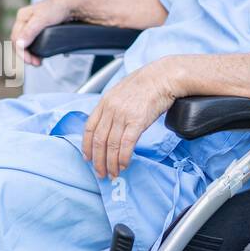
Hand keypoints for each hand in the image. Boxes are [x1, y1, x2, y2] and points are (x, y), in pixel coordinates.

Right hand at [10, 0, 84, 66]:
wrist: (71, 5)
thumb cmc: (57, 8)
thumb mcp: (42, 19)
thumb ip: (30, 31)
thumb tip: (20, 44)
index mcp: (22, 17)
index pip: (15, 38)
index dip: (21, 51)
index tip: (29, 60)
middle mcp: (25, 21)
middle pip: (19, 42)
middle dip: (25, 54)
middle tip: (34, 63)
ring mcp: (31, 26)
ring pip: (25, 44)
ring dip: (29, 54)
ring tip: (37, 61)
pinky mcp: (39, 30)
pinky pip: (32, 43)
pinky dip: (34, 51)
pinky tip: (40, 56)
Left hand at [82, 60, 179, 179]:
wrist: (163, 77)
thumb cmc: (146, 84)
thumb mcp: (121, 92)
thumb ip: (112, 108)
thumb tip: (109, 125)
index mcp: (104, 102)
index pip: (89, 128)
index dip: (86, 146)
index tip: (87, 158)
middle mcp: (110, 109)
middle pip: (98, 140)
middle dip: (98, 160)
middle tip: (100, 173)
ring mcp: (123, 115)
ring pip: (111, 145)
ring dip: (111, 163)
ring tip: (113, 174)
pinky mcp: (137, 121)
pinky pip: (126, 144)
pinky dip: (123, 158)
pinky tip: (124, 165)